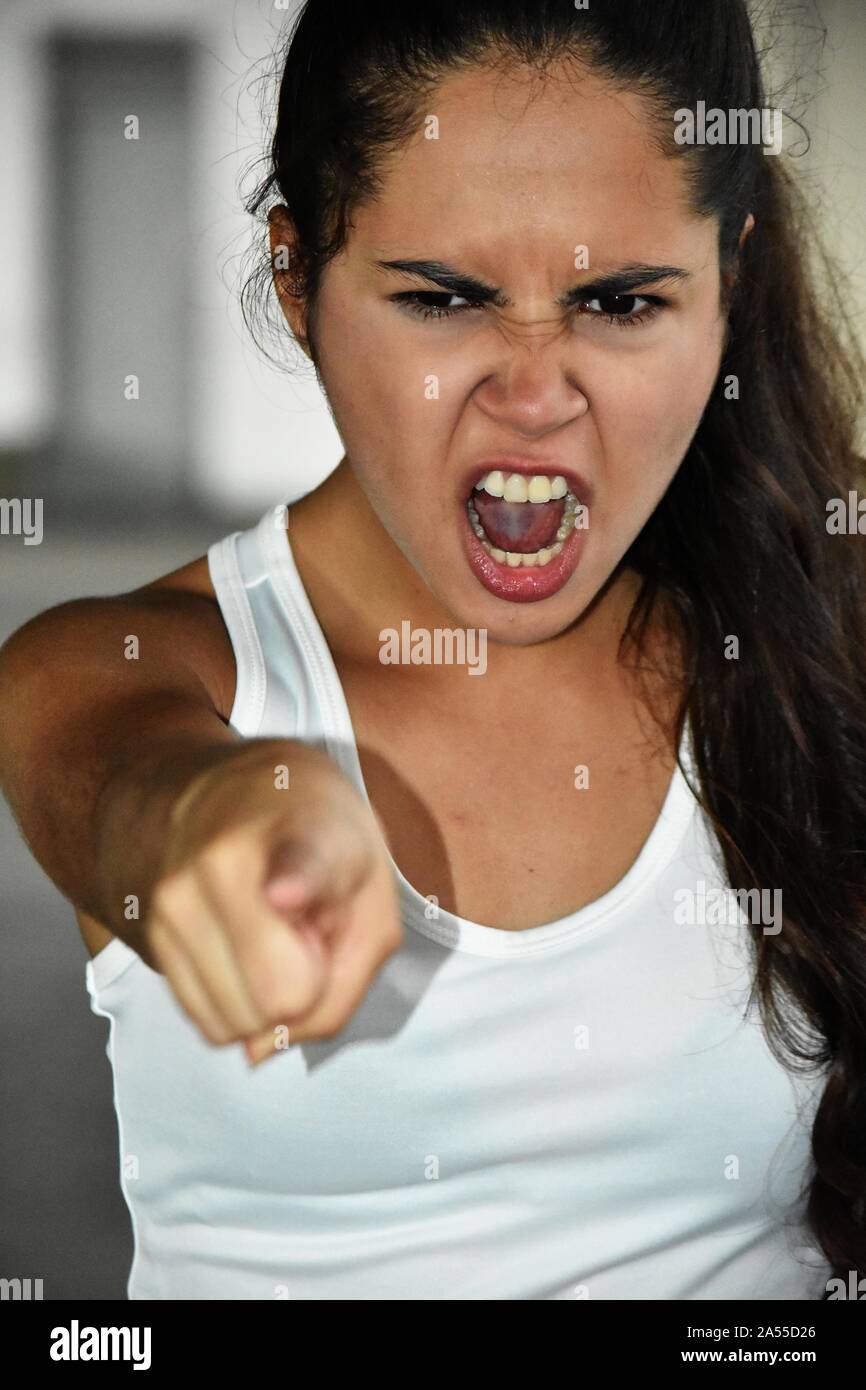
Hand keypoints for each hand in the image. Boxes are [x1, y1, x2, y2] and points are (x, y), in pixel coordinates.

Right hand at [143, 742, 401, 1061]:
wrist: (234, 791)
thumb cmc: (322, 839)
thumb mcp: (374, 888)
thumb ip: (351, 971)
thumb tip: (267, 1046)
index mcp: (304, 828)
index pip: (301, 862)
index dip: (294, 883)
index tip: (283, 891)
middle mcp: (221, 861)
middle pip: (277, 1001)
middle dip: (307, 990)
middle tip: (311, 934)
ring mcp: (174, 899)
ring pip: (235, 1026)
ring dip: (267, 1002)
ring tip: (277, 936)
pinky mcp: (148, 932)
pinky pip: (207, 1023)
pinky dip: (237, 1003)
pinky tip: (246, 948)